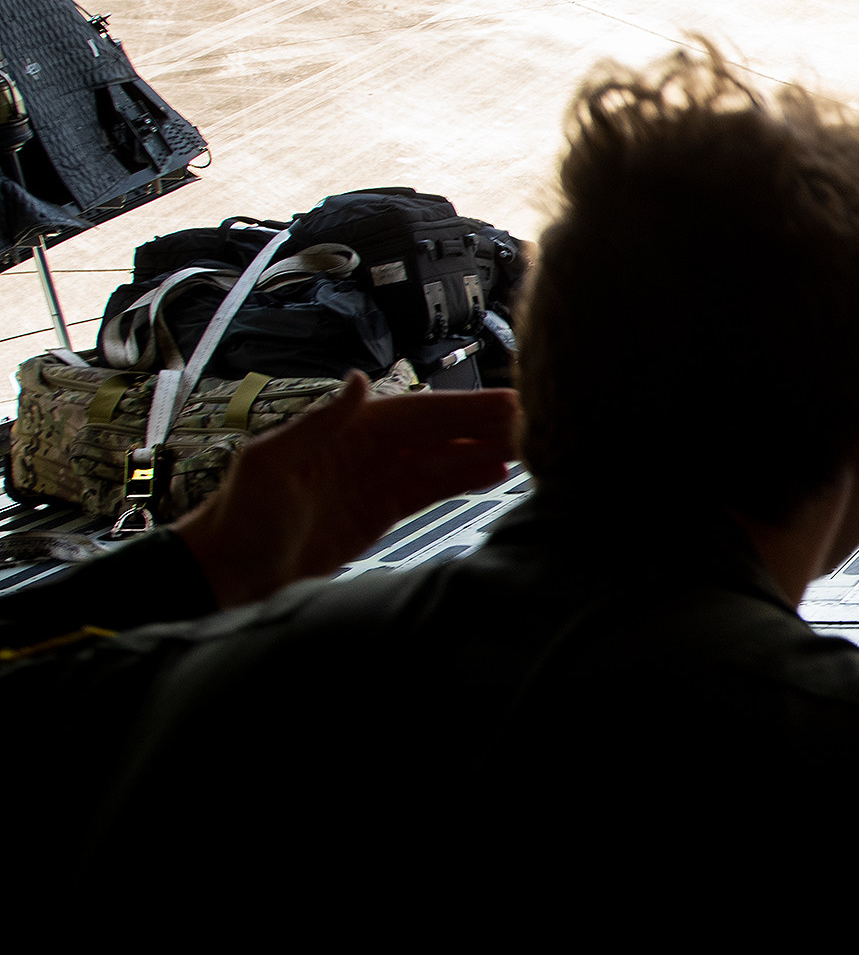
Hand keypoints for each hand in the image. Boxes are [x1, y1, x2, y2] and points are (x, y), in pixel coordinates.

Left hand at [173, 373, 518, 609]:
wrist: (226, 573)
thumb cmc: (240, 518)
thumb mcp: (272, 464)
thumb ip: (320, 422)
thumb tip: (362, 381)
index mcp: (344, 433)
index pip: (416, 414)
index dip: (461, 408)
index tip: (505, 402)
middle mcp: (365, 451)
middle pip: (437, 432)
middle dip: (484, 424)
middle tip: (535, 419)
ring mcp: (375, 481)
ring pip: (440, 459)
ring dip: (482, 450)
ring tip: (528, 444)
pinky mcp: (379, 513)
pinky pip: (430, 489)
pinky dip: (462, 478)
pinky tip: (495, 472)